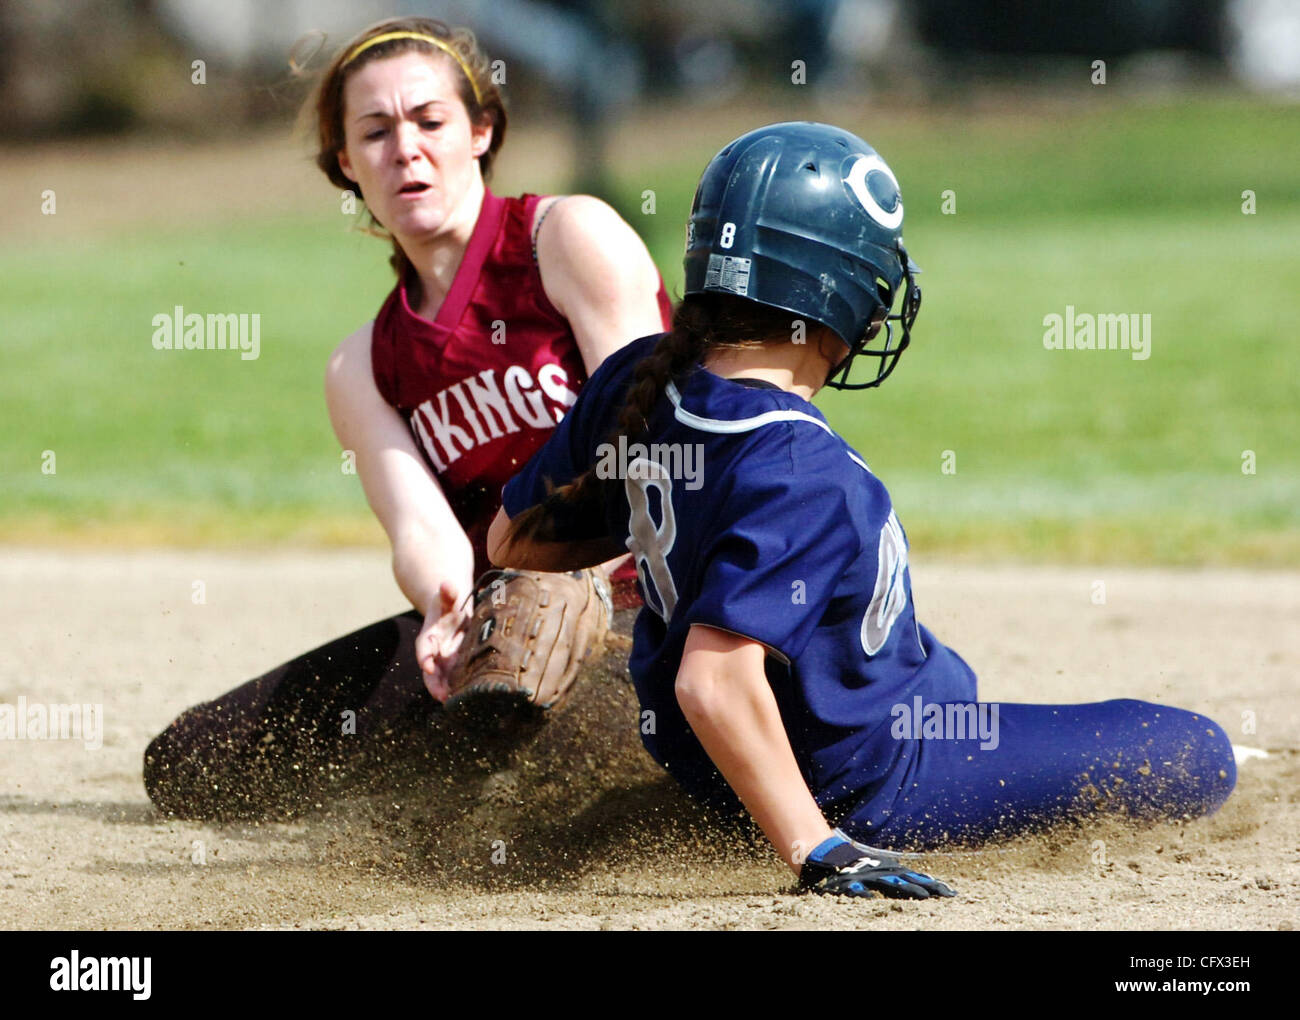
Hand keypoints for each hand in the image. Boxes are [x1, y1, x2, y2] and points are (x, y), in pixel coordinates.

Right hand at [416, 577, 472, 702]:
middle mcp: (434, 650)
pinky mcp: (454, 663)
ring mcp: (443, 658)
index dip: (424, 657)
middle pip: (430, 669)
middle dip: (434, 683)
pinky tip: (465, 696)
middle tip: (441, 696)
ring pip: (441, 677)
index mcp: (429, 635)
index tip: (427, 666)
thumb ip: (448, 592)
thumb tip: (447, 584)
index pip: (424, 648)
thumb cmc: (448, 602)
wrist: (452, 607)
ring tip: (453, 701)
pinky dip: (457, 687)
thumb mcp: (449, 596)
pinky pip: (453, 677)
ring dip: (445, 689)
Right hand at [797, 829, 955, 899]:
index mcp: (887, 869)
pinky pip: (855, 888)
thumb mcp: (877, 869)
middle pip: (907, 880)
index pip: (914, 876)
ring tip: (922, 895)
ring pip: (888, 882)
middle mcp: (879, 871)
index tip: (951, 892)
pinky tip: (869, 898)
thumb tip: (920, 883)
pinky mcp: (846, 882)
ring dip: (906, 888)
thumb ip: (896, 877)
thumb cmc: (854, 865)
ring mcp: (864, 876)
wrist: (823, 854)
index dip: (932, 884)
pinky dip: (862, 892)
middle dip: (927, 887)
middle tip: (945, 895)